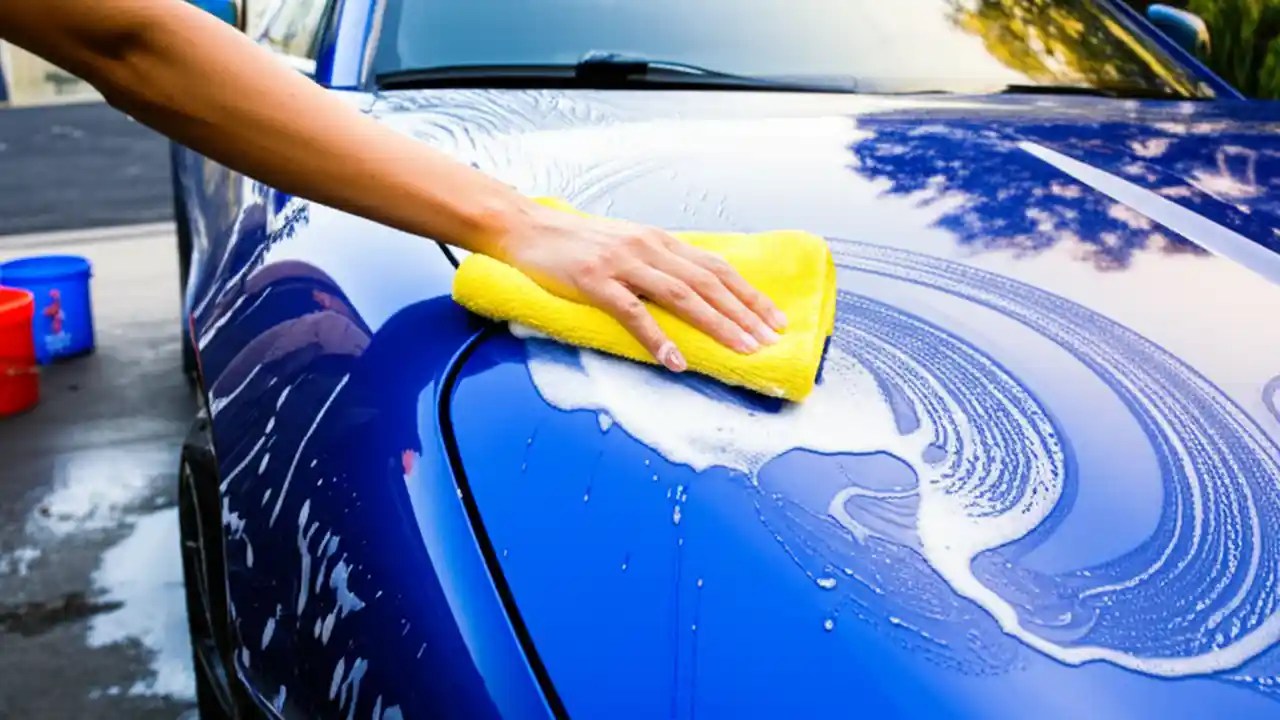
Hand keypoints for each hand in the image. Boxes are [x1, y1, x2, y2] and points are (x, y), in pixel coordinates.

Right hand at [492, 203, 786, 371]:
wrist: (526, 227)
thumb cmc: (576, 242)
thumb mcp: (626, 245)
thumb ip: (658, 264)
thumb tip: (695, 291)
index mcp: (660, 240)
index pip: (716, 267)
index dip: (749, 294)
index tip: (774, 319)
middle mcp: (648, 248)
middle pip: (707, 282)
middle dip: (744, 313)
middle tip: (770, 341)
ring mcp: (622, 264)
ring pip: (681, 296)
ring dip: (716, 324)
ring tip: (740, 349)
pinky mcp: (594, 281)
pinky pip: (632, 312)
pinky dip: (657, 337)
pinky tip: (676, 359)